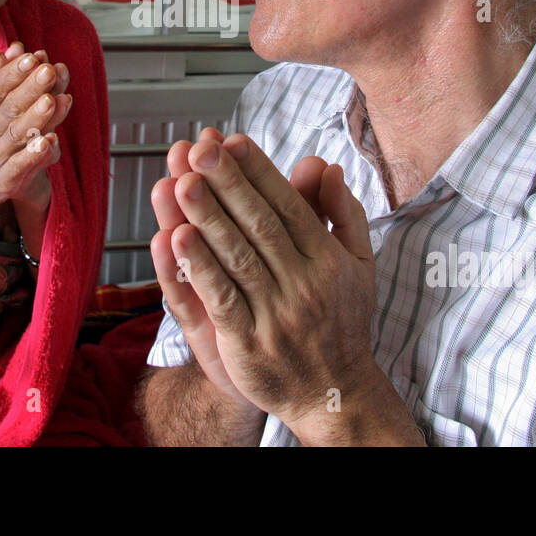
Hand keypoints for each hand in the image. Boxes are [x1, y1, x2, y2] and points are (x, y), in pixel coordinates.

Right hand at [0, 41, 71, 234]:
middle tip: (49, 70)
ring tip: (52, 100)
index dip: (14, 73)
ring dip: (35, 118)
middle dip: (29, 88)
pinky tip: (50, 142)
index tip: (32, 56)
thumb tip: (14, 48)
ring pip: (17, 135)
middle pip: (9, 108)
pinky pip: (20, 167)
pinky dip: (34, 155)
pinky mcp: (6, 180)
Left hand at [148, 128, 334, 408]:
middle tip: (200, 150)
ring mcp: (275, 314)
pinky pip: (221, 299)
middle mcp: (303, 284)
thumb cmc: (343, 321)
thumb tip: (327, 166)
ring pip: (237, 258)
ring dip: (207, 218)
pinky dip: (198, 269)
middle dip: (227, 184)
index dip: (259, 172)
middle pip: (259, 225)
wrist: (335, 395)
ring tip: (182, 183)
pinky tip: (177, 240)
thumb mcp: (359, 264)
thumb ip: (343, 213)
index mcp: (327, 260)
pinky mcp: (248, 342)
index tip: (232, 141)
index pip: (289, 206)